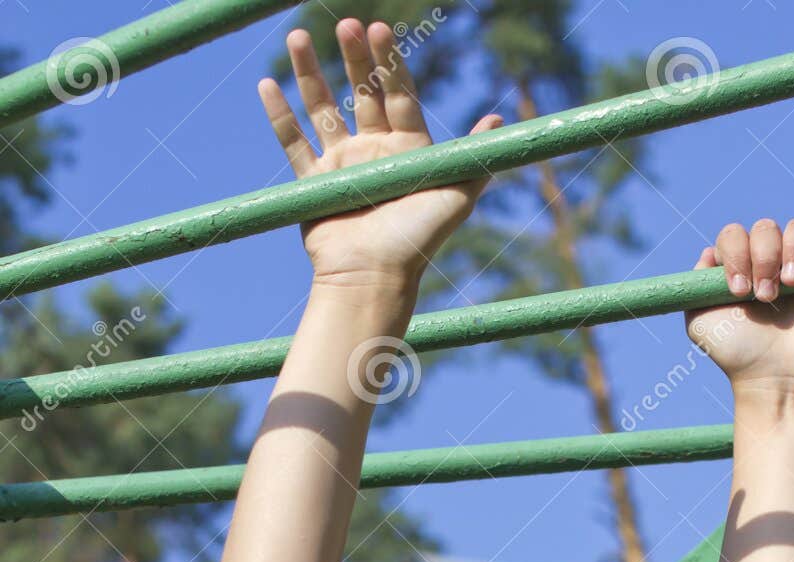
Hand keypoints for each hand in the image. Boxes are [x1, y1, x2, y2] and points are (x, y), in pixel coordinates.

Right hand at [259, 18, 501, 290]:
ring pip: (323, 109)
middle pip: (362, 93)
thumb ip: (474, 157)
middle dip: (353, 58)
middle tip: (346, 25)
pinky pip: (293, 144)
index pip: (398, 93)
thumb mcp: (456, 197)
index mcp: (407, 151)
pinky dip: (279, 116)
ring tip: (298, 36)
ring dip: (310, 73)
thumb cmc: (415, 241)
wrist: (372, 278)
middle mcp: (374, 153)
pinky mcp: (315, 184)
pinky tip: (267, 84)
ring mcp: (342, 166)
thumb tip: (499, 118)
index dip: (390, 61)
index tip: (379, 28)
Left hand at [686, 219, 793, 392]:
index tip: (739, 290)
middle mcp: (767, 262)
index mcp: (738, 267)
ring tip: (790, 286)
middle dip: (763, 258)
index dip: (735, 255)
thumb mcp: (699, 321)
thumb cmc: (736, 354)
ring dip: (790, 252)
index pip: (733, 236)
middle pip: (764, 229)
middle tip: (764, 298)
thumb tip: (710, 254)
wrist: (775, 377)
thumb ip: (696, 285)